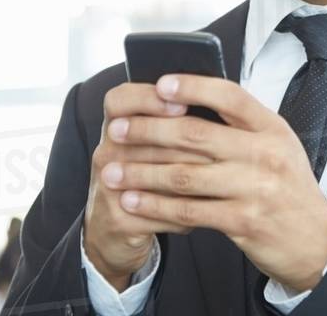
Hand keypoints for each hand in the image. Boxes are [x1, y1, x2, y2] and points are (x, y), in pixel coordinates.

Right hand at [83, 82, 211, 290]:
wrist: (111, 226)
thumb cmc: (143, 175)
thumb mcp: (150, 144)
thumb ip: (174, 123)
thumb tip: (219, 106)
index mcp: (116, 127)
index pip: (120, 100)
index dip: (148, 99)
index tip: (181, 104)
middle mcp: (107, 152)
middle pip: (143, 138)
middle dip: (186, 142)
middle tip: (219, 144)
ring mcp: (108, 187)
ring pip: (153, 176)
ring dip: (191, 177)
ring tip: (220, 177)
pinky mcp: (117, 219)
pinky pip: (158, 213)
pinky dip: (185, 213)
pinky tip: (204, 210)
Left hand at [103, 74, 326, 291]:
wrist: (315, 240)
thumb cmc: (287, 185)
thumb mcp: (277, 144)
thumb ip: (241, 125)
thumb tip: (185, 103)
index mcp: (272, 127)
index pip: (230, 96)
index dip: (193, 87)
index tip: (159, 84)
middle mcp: (265, 154)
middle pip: (196, 134)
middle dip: (148, 130)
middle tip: (116, 129)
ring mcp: (254, 189)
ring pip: (185, 175)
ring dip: (142, 172)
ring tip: (112, 170)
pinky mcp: (242, 221)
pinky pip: (189, 211)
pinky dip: (155, 206)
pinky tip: (133, 202)